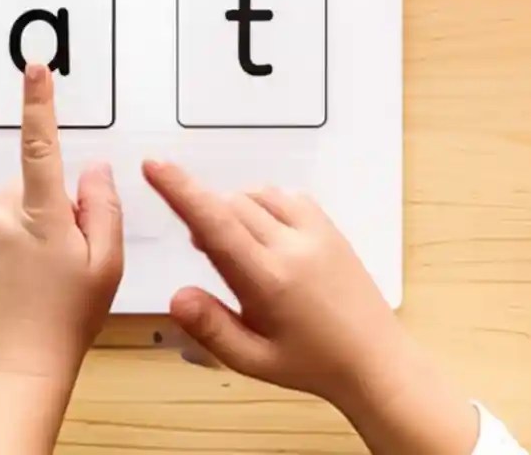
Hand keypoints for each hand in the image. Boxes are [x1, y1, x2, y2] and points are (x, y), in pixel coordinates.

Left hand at [0, 63, 123, 378]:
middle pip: (28, 186)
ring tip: (37, 275)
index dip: (38, 104)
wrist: (19, 366)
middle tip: (62, 254)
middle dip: (47, 206)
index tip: (34, 68)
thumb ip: (102, 207)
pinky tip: (14, 282)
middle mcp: (0, 218)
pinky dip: (1, 247)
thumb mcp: (107, 263)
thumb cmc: (69, 317)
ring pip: (6, 210)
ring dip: (22, 228)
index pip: (41, 146)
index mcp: (42, 217)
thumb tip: (93, 166)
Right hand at [143, 161, 478, 454]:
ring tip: (231, 244)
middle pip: (230, 205)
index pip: (215, 223)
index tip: (154, 166)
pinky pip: (287, 196)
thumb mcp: (252, 360)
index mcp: (268, 280)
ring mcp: (316, 234)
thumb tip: (176, 297)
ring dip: (232, 207)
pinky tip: (262, 231)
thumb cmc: (312, 363)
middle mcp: (292, 248)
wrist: (375, 361)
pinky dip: (262, 203)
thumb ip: (211, 328)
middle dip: (203, 213)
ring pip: (256, 196)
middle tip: (200, 248)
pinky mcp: (330, 229)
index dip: (180, 191)